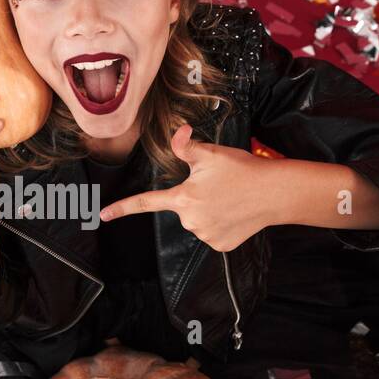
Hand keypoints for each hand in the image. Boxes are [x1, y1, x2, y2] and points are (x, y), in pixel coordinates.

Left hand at [98, 123, 276, 250]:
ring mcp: (206, 236)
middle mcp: (190, 221)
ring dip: (209, 209)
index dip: (122, 208)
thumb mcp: (211, 154)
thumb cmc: (242, 170)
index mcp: (182, 198)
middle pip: (183, 207)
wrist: (275, 193)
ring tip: (230, 196)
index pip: (145, 202)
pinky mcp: (221, 245)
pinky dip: (222, 222)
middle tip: (219, 184)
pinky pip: (213, 232)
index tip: (103, 215)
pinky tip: (235, 212)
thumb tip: (176, 133)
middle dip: (195, 196)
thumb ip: (186, 146)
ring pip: (198, 220)